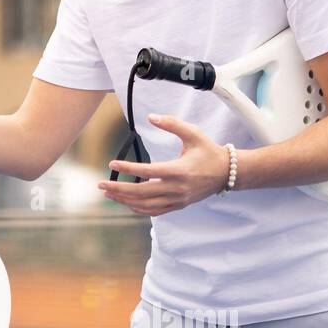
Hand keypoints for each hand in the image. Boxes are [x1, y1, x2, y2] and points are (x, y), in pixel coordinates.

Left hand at [98, 114, 229, 216]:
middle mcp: (177, 188)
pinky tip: (126, 203)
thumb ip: (172, 124)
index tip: (112, 164)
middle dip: (119, 190)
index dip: (128, 169)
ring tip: (109, 194)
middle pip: (142, 192)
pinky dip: (139, 209)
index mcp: (179, 170)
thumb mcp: (193, 133)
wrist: (226, 173)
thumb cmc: (208, 151)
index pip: (148, 171)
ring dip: (125, 200)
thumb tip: (151, 117)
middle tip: (101, 185)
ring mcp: (178, 199)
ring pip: (146, 205)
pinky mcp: (179, 205)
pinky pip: (155, 211)